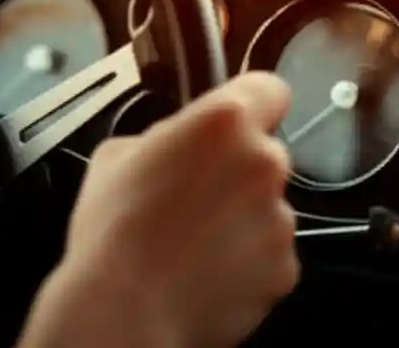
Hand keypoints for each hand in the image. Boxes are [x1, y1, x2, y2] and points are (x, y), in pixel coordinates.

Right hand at [20, 73, 297, 347]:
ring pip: (267, 208)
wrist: (123, 308)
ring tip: (191, 242)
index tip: (236, 122)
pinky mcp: (285, 268)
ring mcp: (280, 219)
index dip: (251, 105)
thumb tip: (177, 144)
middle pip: (264, 154)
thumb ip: (164, 137)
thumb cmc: (112, 230)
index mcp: (223, 121)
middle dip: (236, 171)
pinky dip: (245, 262)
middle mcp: (263, 162)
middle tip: (192, 196)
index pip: (269, 89)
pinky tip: (204, 271)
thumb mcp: (116, 154)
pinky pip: (269, 256)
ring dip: (239, 219)